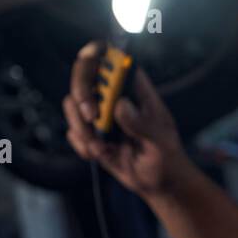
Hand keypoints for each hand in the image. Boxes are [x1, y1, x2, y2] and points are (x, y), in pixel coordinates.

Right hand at [62, 41, 193, 199]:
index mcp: (134, 86)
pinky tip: (101, 155)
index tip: (94, 75)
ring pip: (72, 103)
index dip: (96, 55)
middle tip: (90, 117)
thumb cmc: (166, 156)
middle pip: (84, 73)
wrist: (156, 182)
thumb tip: (121, 105)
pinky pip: (72, 131)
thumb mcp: (160, 142)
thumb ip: (142, 124)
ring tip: (101, 148)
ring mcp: (99, 112)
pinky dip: (82, 146)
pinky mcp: (89, 132)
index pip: (111, 56)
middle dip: (81, 93)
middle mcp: (113, 94)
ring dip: (82, 128)